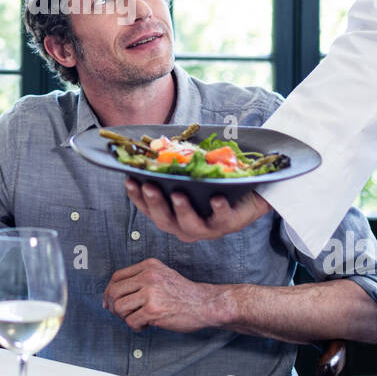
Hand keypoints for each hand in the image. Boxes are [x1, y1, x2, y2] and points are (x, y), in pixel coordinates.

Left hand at [103, 258, 222, 332]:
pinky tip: (146, 325)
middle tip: (122, 315)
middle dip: (113, 306)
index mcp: (149, 266)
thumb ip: (140, 280)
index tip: (110, 302)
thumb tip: (112, 296)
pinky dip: (135, 326)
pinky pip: (131, 321)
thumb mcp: (162, 275)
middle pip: (114, 292)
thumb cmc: (184, 294)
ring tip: (136, 319)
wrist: (205, 304)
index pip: (117, 277)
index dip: (109, 291)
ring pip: (119, 307)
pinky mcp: (153, 310)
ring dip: (124, 317)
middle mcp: (148, 276)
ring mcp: (150, 293)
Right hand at [124, 179, 272, 242]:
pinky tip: (216, 198)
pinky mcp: (227, 224)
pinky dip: (218, 208)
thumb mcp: (189, 175)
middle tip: (149, 186)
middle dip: (155, 203)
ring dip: (182, 210)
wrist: (247, 195)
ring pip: (189, 226)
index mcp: (171, 216)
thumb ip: (173, 166)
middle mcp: (184, 227)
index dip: (136, 197)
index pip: (148, 209)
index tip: (129, 180)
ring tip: (178, 194)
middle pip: (164, 220)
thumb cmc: (211, 184)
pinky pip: (222, 218)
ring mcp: (206, 229)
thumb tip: (155, 147)